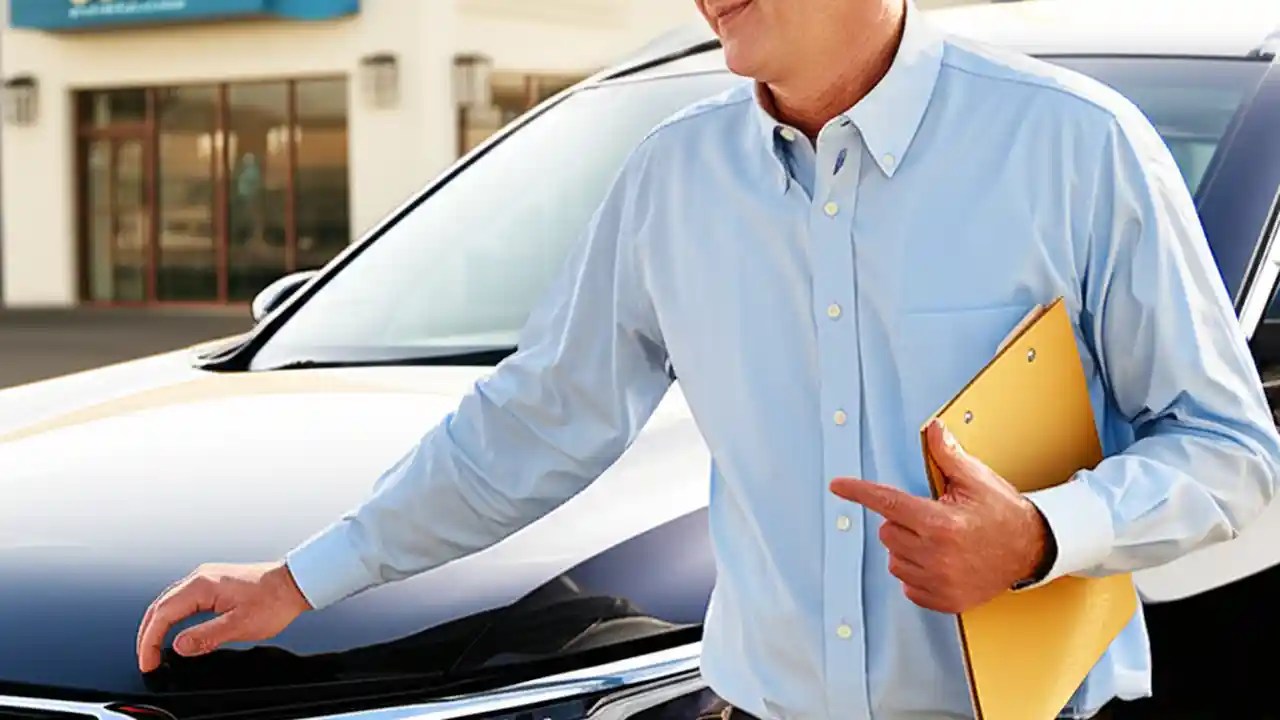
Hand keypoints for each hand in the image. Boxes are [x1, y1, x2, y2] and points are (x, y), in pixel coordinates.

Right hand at [135, 561, 312, 672]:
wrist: (296, 583)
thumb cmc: (274, 600)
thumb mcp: (240, 625)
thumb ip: (206, 636)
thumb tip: (178, 646)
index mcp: (202, 586)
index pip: (162, 615)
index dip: (150, 641)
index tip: (148, 662)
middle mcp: (200, 578)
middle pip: (160, 607)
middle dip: (148, 635)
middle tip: (147, 659)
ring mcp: (207, 578)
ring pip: (170, 603)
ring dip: (158, 626)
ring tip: (154, 648)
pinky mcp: (214, 583)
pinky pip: (183, 600)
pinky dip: (172, 617)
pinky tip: (174, 629)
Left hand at [829, 419, 1054, 613]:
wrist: (1031, 550)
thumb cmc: (1001, 512)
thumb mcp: (976, 479)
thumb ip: (947, 455)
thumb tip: (932, 428)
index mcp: (941, 523)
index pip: (889, 503)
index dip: (859, 492)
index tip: (838, 486)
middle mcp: (937, 555)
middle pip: (887, 532)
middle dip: (901, 522)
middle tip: (930, 518)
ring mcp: (940, 582)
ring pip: (894, 560)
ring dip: (907, 549)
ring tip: (939, 542)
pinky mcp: (944, 601)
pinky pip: (907, 585)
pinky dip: (917, 573)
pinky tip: (941, 563)